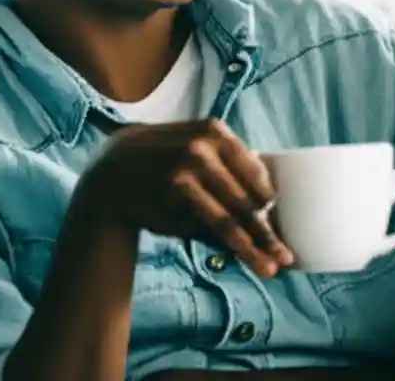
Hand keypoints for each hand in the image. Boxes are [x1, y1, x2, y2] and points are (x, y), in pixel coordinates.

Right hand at [74, 118, 294, 276]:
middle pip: (249, 194)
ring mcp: (193, 163)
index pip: (255, 171)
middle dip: (269, 227)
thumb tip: (267, 202)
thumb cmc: (155, 172)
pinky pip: (217, 222)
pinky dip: (238, 244)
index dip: (270, 199)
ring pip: (236, 213)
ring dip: (259, 242)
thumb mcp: (188, 157)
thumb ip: (222, 172)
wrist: (106, 180)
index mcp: (215, 130)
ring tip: (277, 264)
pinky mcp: (179, 186)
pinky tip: (255, 258)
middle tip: (287, 254)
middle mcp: (207, 143)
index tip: (284, 223)